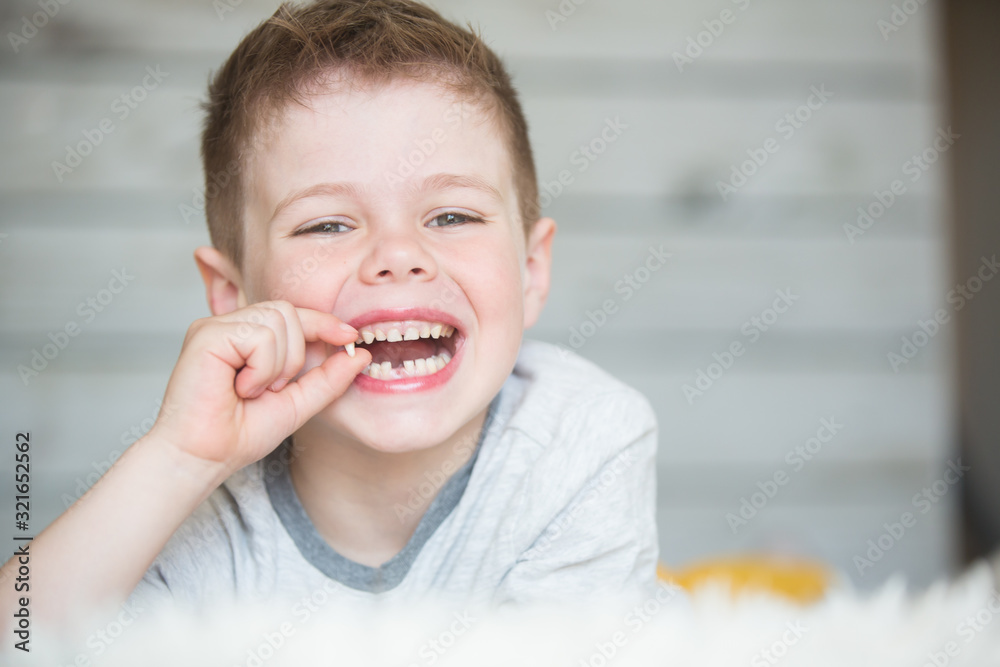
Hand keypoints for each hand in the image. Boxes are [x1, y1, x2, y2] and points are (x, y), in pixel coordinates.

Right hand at [146, 301, 370, 473]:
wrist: (204, 457)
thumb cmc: (239, 433)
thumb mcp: (297, 403)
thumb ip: (327, 378)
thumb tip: (360, 354)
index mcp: (249, 337)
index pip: (293, 315)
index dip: (323, 322)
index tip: (351, 337)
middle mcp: (231, 326)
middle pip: (289, 311)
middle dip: (296, 355)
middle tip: (273, 388)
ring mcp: (216, 326)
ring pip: (278, 321)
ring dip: (278, 365)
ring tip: (253, 390)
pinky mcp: (206, 333)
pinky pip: (259, 335)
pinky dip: (261, 368)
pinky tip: (241, 387)